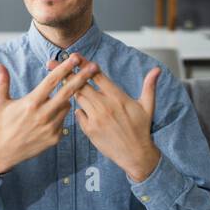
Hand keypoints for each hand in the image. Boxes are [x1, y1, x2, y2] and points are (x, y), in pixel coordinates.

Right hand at [0, 55, 99, 174]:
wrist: (6, 150)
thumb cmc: (4, 123)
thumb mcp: (0, 102)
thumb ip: (2, 82)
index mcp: (31, 102)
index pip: (52, 81)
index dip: (64, 68)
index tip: (75, 58)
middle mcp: (43, 114)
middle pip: (68, 92)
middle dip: (82, 77)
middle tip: (94, 66)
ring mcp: (51, 126)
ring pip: (67, 106)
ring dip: (64, 101)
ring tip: (50, 104)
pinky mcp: (56, 137)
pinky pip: (64, 120)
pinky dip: (59, 116)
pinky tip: (47, 120)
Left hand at [68, 62, 160, 182]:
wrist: (136, 153)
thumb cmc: (141, 128)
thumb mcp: (148, 106)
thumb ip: (149, 86)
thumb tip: (157, 70)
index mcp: (118, 97)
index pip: (97, 76)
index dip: (85, 65)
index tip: (75, 56)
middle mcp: (105, 106)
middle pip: (81, 85)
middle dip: (66, 72)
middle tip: (51, 62)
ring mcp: (96, 118)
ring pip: (77, 98)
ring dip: (68, 89)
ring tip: (56, 79)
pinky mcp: (90, 129)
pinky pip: (78, 114)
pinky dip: (78, 109)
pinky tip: (76, 106)